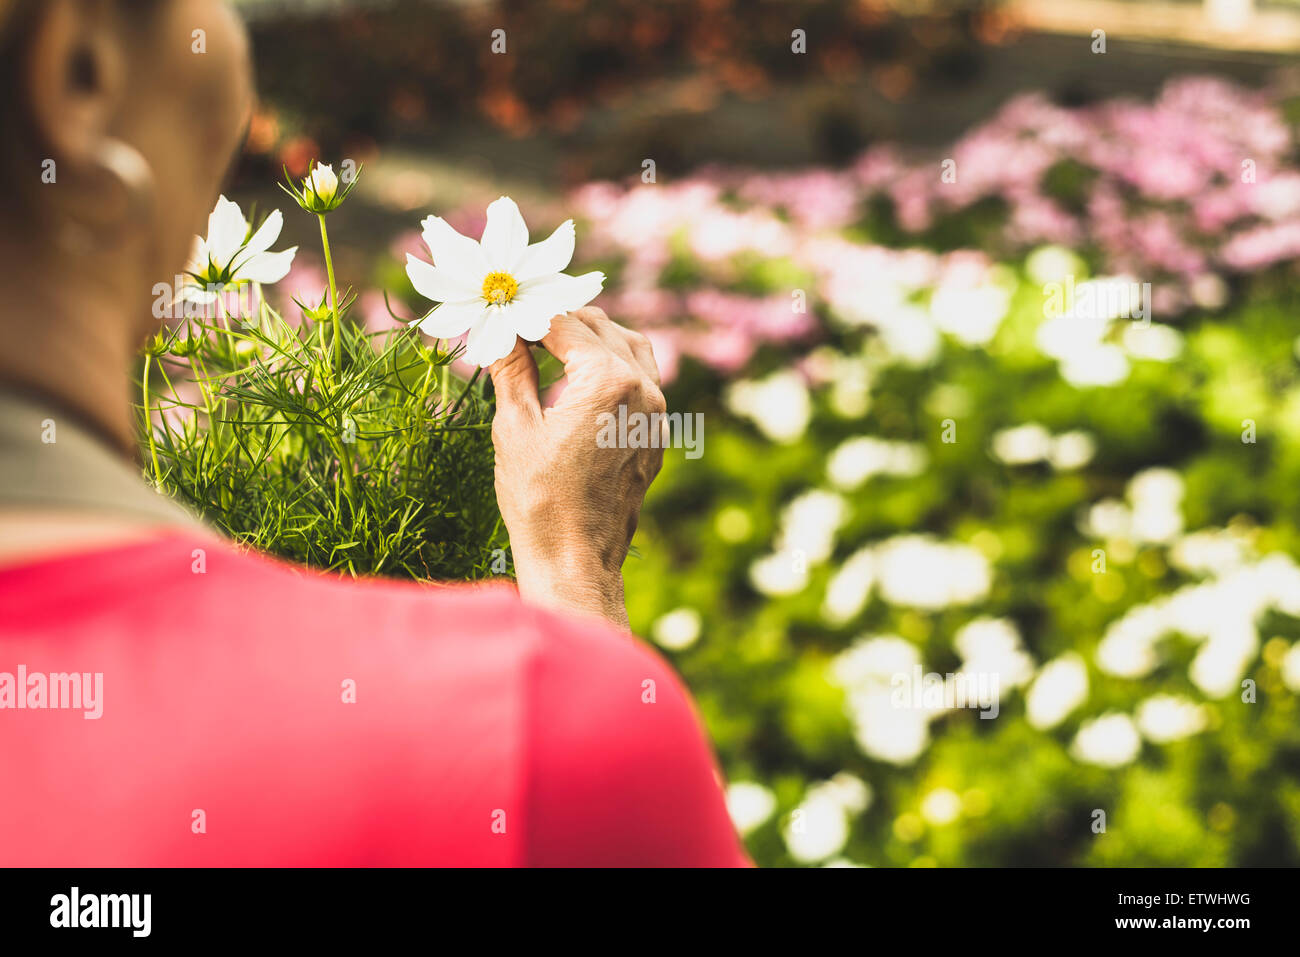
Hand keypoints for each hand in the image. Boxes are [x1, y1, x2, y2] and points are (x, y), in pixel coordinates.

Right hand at [487, 307, 665, 629]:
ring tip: (551, 345)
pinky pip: (643, 382)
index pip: (566, 323)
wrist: (576, 560)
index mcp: (609, 381)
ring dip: (593, 338)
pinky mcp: (657, 436)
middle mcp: (644, 390)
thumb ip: (511, 370)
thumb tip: (500, 332)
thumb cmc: (540, 500)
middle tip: (521, 325)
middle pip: (602, 327)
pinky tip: (579, 379)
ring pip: (631, 348)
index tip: (502, 311)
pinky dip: (613, 367)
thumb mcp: (515, 428)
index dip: (529, 314)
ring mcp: (657, 415)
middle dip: (560, 321)